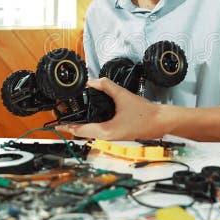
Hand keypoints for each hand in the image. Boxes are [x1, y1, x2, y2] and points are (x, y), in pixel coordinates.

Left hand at [55, 77, 170, 139]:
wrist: (161, 122)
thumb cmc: (145, 114)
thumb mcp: (123, 96)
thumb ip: (107, 86)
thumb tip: (93, 81)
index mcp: (106, 132)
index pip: (80, 130)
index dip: (66, 126)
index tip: (57, 122)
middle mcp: (107, 137)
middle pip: (83, 133)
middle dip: (72, 124)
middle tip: (64, 113)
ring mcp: (112, 137)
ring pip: (91, 133)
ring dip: (82, 124)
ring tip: (74, 113)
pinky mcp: (117, 134)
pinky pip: (99, 131)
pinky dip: (92, 124)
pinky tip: (92, 115)